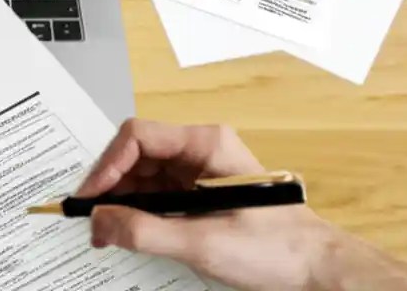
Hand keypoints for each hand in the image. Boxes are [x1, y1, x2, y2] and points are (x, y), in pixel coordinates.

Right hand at [77, 119, 332, 290]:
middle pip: (135, 155)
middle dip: (109, 187)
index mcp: (206, 145)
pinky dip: (136, 213)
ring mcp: (198, 172)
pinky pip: (155, 195)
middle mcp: (200, 151)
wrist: (316, 270)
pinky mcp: (197, 194)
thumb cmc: (279, 248)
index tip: (89, 197)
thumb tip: (99, 221)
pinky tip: (126, 233)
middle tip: (91, 220)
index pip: (138, 137)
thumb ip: (145, 231)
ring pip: (141, 176)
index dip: (107, 165)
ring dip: (120, 202)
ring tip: (105, 232)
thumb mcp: (204, 243)